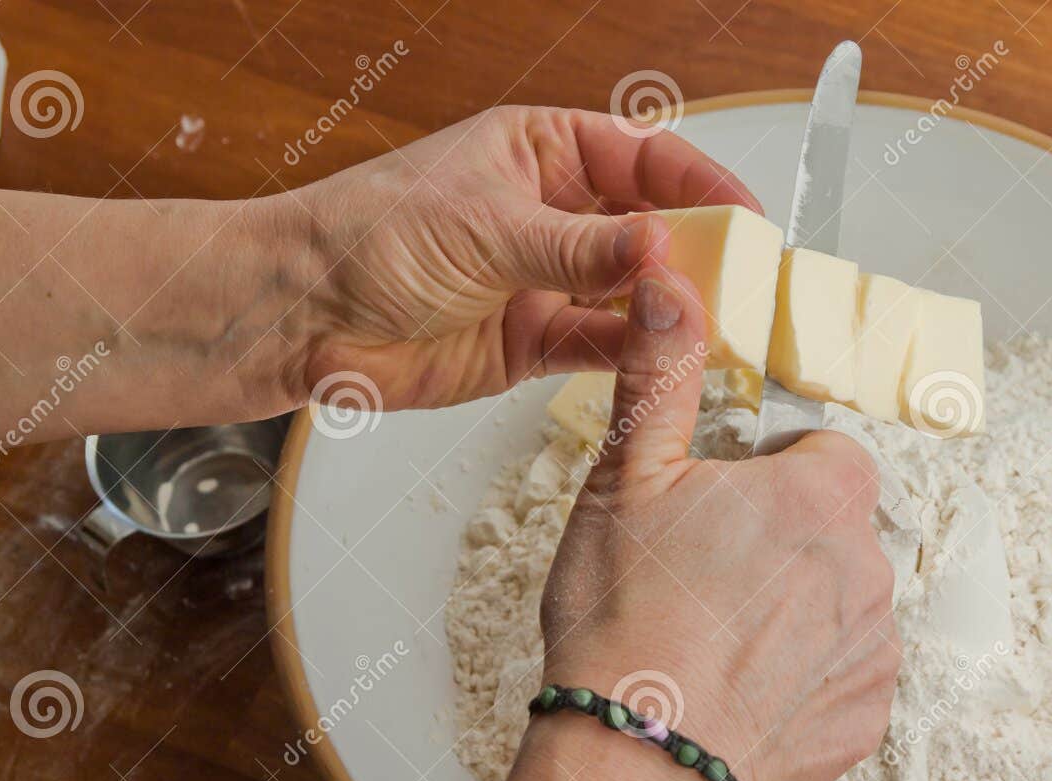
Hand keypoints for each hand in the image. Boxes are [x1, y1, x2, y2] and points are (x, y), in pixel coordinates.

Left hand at [292, 107, 759, 410]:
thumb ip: (582, 246)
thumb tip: (663, 246)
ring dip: (674, 308)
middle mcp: (552, 213)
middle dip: (699, 250)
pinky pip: (605, 347)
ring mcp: (548, 280)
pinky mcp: (535, 342)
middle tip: (748, 280)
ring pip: (635, 292)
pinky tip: (670, 358)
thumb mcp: (488, 227)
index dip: (700, 184)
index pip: (643, 157)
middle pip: (650, 225)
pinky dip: (639, 354)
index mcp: (540, 151)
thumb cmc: (369, 237)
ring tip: (722, 326)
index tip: (748, 217)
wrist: (303, 317)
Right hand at [539, 270, 901, 780]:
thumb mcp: (628, 476)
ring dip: (798, 614)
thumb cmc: (628, 620)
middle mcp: (868, 565)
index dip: (774, 476)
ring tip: (717, 644)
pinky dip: (805, 682)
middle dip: (785, 546)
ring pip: (843, 605)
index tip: (726, 508)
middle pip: (836, 532)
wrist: (639, 760)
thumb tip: (669, 286)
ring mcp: (874, 646)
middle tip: (706, 581)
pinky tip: (740, 694)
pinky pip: (844, 679)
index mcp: (822, 495)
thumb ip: (661, 374)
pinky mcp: (867, 716)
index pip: (828, 456)